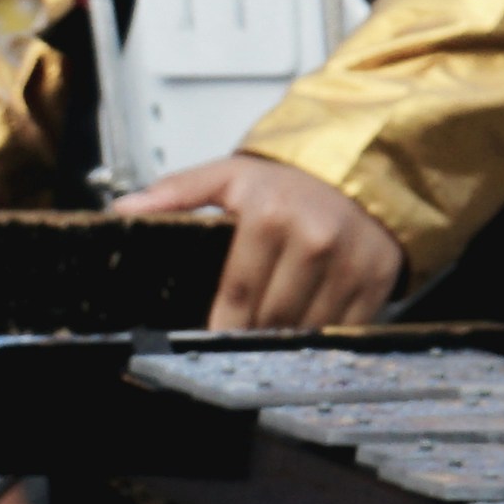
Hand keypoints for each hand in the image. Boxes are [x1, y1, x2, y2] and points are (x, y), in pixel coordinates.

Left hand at [107, 151, 403, 330]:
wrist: (358, 165)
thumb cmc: (287, 180)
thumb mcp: (229, 175)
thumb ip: (176, 193)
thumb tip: (126, 210)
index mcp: (269, 214)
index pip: (237, 293)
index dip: (221, 324)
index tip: (210, 338)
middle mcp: (314, 239)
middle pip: (271, 318)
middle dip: (252, 332)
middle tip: (240, 336)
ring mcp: (349, 262)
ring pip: (306, 330)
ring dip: (286, 337)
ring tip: (272, 329)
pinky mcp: (376, 279)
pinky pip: (342, 328)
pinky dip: (322, 334)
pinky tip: (308, 323)